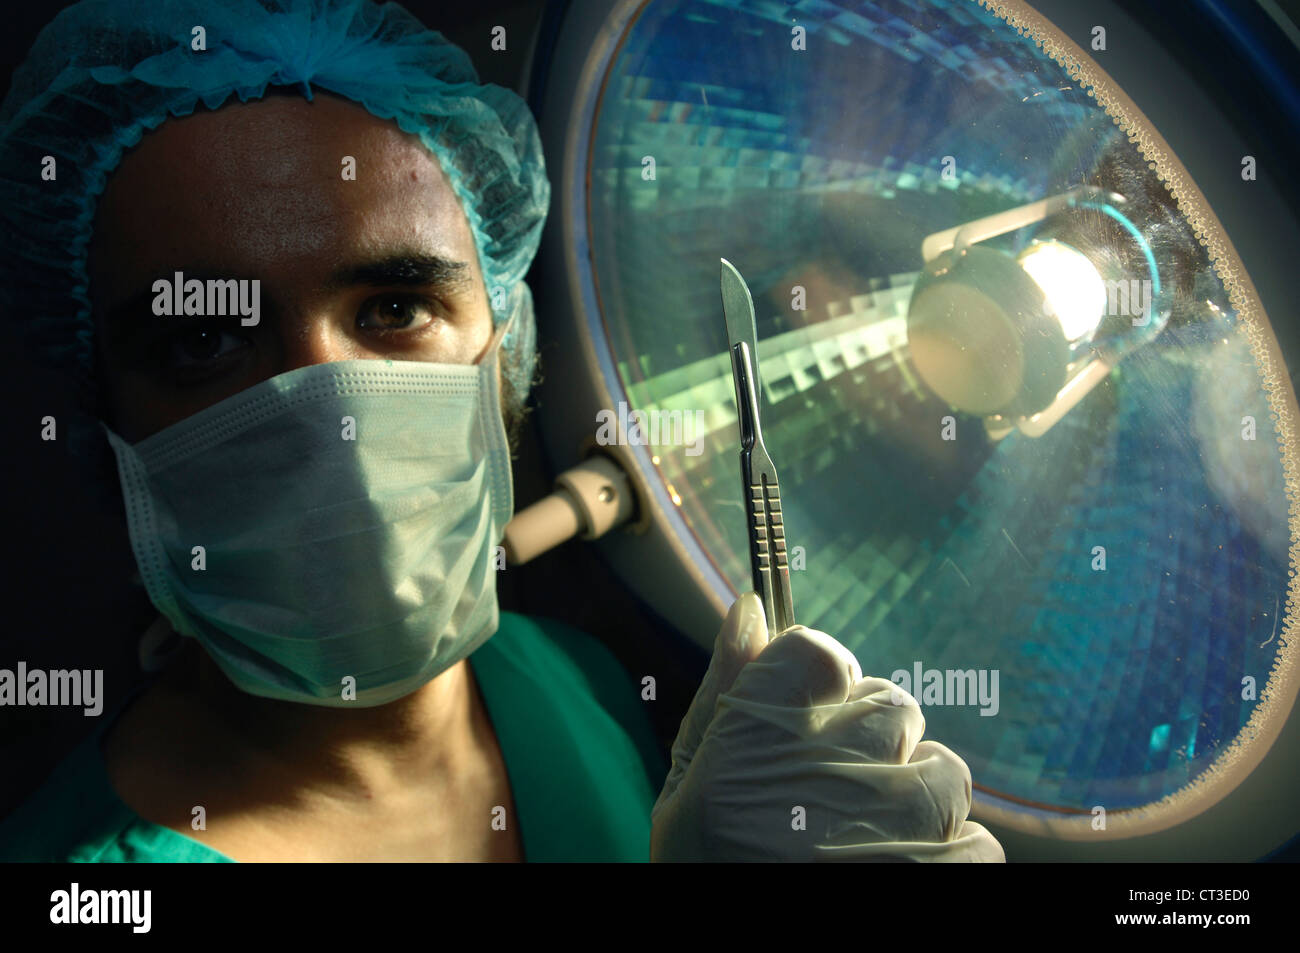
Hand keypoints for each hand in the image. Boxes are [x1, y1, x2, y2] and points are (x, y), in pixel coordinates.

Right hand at [650, 592, 1004, 861]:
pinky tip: (898, 880)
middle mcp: (825, 766)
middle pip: (891, 706)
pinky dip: (949, 863)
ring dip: (914, 805)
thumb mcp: (687, 784)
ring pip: (941, 771)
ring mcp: (889, 824)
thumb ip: (724, 689)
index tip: (811, 714)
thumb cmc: (708, 867)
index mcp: (752, 735)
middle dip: (870, 744)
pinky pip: (979, 843)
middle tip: (832, 796)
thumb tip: (751, 606)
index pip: (822, 653)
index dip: (822, 683)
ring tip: (867, 846)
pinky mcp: (937, 875)